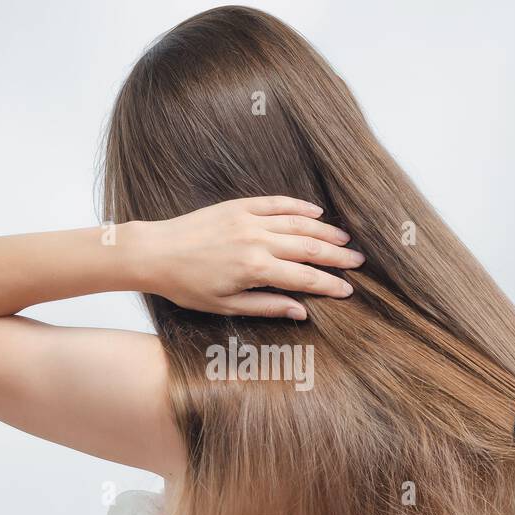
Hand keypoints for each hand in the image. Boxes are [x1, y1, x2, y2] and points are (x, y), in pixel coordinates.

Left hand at [130, 196, 361, 319]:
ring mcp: (248, 219)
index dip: (329, 284)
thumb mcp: (225, 306)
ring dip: (325, 231)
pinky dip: (298, 206)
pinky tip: (316, 212)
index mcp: (255, 269)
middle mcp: (257, 240)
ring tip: (345, 239)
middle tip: (358, 262)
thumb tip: (301, 311)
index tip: (348, 290)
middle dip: (337, 256)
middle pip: (309, 247)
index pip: (304, 277)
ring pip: (298, 223)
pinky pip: (276, 202)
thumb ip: (266, 306)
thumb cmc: (186, 285)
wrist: (155, 252)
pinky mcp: (238, 206)